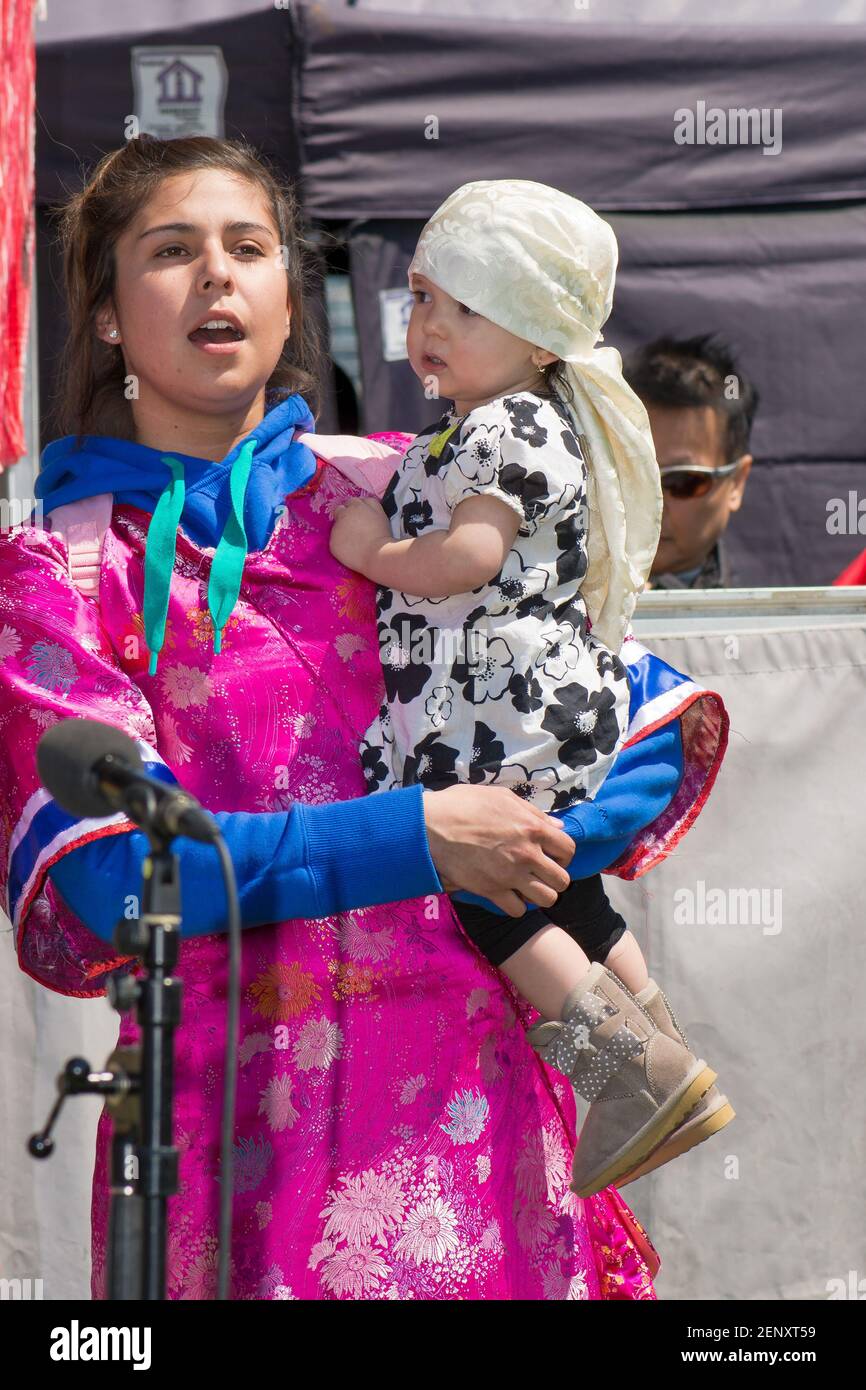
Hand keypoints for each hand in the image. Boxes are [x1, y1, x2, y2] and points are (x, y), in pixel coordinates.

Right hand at [329, 496, 391, 574]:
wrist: (376, 554)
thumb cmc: (355, 554)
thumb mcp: (335, 547)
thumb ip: (335, 533)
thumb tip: (338, 528)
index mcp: (339, 518)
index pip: (337, 511)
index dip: (341, 517)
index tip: (344, 524)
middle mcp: (350, 510)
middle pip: (348, 503)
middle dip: (349, 509)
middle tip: (352, 520)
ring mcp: (365, 508)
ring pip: (359, 500)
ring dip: (358, 505)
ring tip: (361, 513)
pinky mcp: (378, 510)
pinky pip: (371, 501)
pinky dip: (369, 504)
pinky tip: (370, 510)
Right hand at [422, 784, 574, 916]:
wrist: (432, 826)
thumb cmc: (464, 805)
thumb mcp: (502, 797)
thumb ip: (533, 812)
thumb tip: (557, 826)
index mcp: (533, 828)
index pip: (568, 850)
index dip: (563, 855)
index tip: (551, 856)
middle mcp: (528, 854)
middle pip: (562, 880)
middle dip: (553, 878)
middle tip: (539, 874)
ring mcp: (511, 875)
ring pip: (546, 899)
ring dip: (538, 895)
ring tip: (526, 887)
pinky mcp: (492, 890)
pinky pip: (518, 910)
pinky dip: (515, 905)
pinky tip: (507, 895)